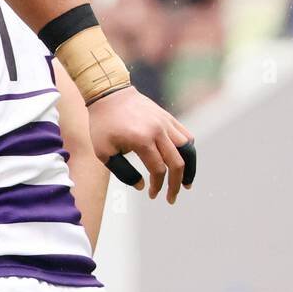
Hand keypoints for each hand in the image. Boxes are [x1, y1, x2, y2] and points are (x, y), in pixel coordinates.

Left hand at [87, 86, 194, 204]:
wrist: (109, 94)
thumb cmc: (103, 125)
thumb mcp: (104, 152)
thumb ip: (123, 171)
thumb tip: (142, 186)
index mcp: (141, 140)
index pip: (158, 169)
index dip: (157, 186)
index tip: (152, 194)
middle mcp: (158, 131)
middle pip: (176, 163)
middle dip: (175, 184)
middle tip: (171, 198)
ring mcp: (166, 123)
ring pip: (187, 149)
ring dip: (189, 169)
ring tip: (187, 184)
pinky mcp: (168, 118)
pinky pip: (186, 136)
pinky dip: (189, 151)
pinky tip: (185, 162)